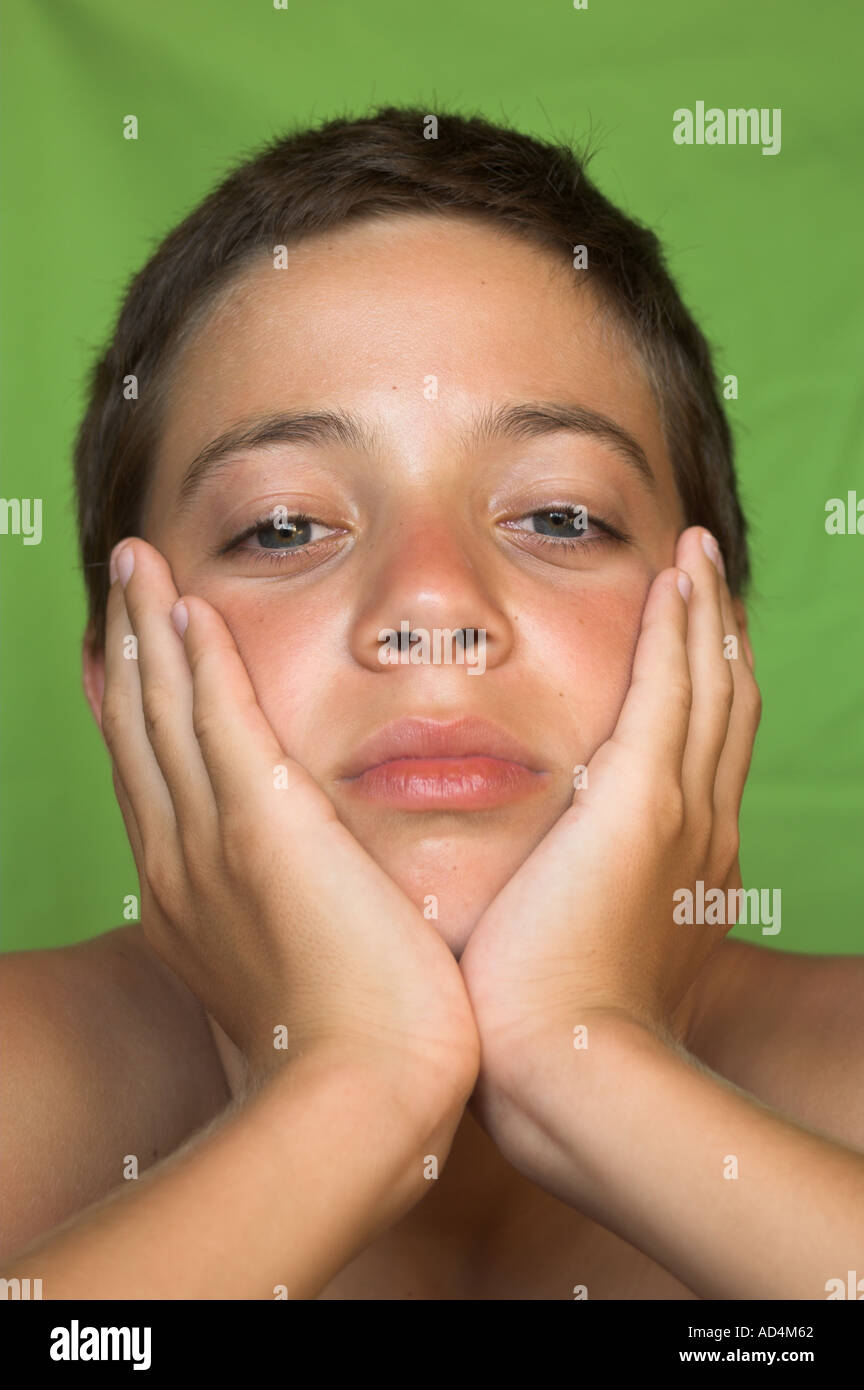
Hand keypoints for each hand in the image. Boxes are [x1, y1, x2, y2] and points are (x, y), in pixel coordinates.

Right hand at [100, 538, 478, 1112]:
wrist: (362, 1101)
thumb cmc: (349, 1054)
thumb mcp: (296, 983)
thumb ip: (291, 934)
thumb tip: (310, 918)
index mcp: (188, 901)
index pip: (152, 785)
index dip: (134, 716)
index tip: (125, 666)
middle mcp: (179, 864)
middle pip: (140, 733)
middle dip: (126, 654)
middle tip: (116, 590)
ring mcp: (209, 842)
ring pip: (164, 710)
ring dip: (147, 629)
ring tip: (135, 566)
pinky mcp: (261, 825)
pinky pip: (215, 715)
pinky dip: (195, 656)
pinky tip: (184, 600)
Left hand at [460, 526, 760, 1121]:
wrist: (568, 1080)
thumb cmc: (544, 1040)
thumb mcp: (562, 968)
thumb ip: (548, 926)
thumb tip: (507, 915)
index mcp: (679, 871)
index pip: (697, 761)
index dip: (700, 701)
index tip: (688, 651)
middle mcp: (697, 832)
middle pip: (722, 714)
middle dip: (716, 644)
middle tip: (706, 585)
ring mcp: (677, 813)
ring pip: (707, 689)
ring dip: (703, 617)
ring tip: (696, 561)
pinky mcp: (641, 802)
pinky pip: (671, 689)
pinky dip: (679, 629)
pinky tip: (675, 576)